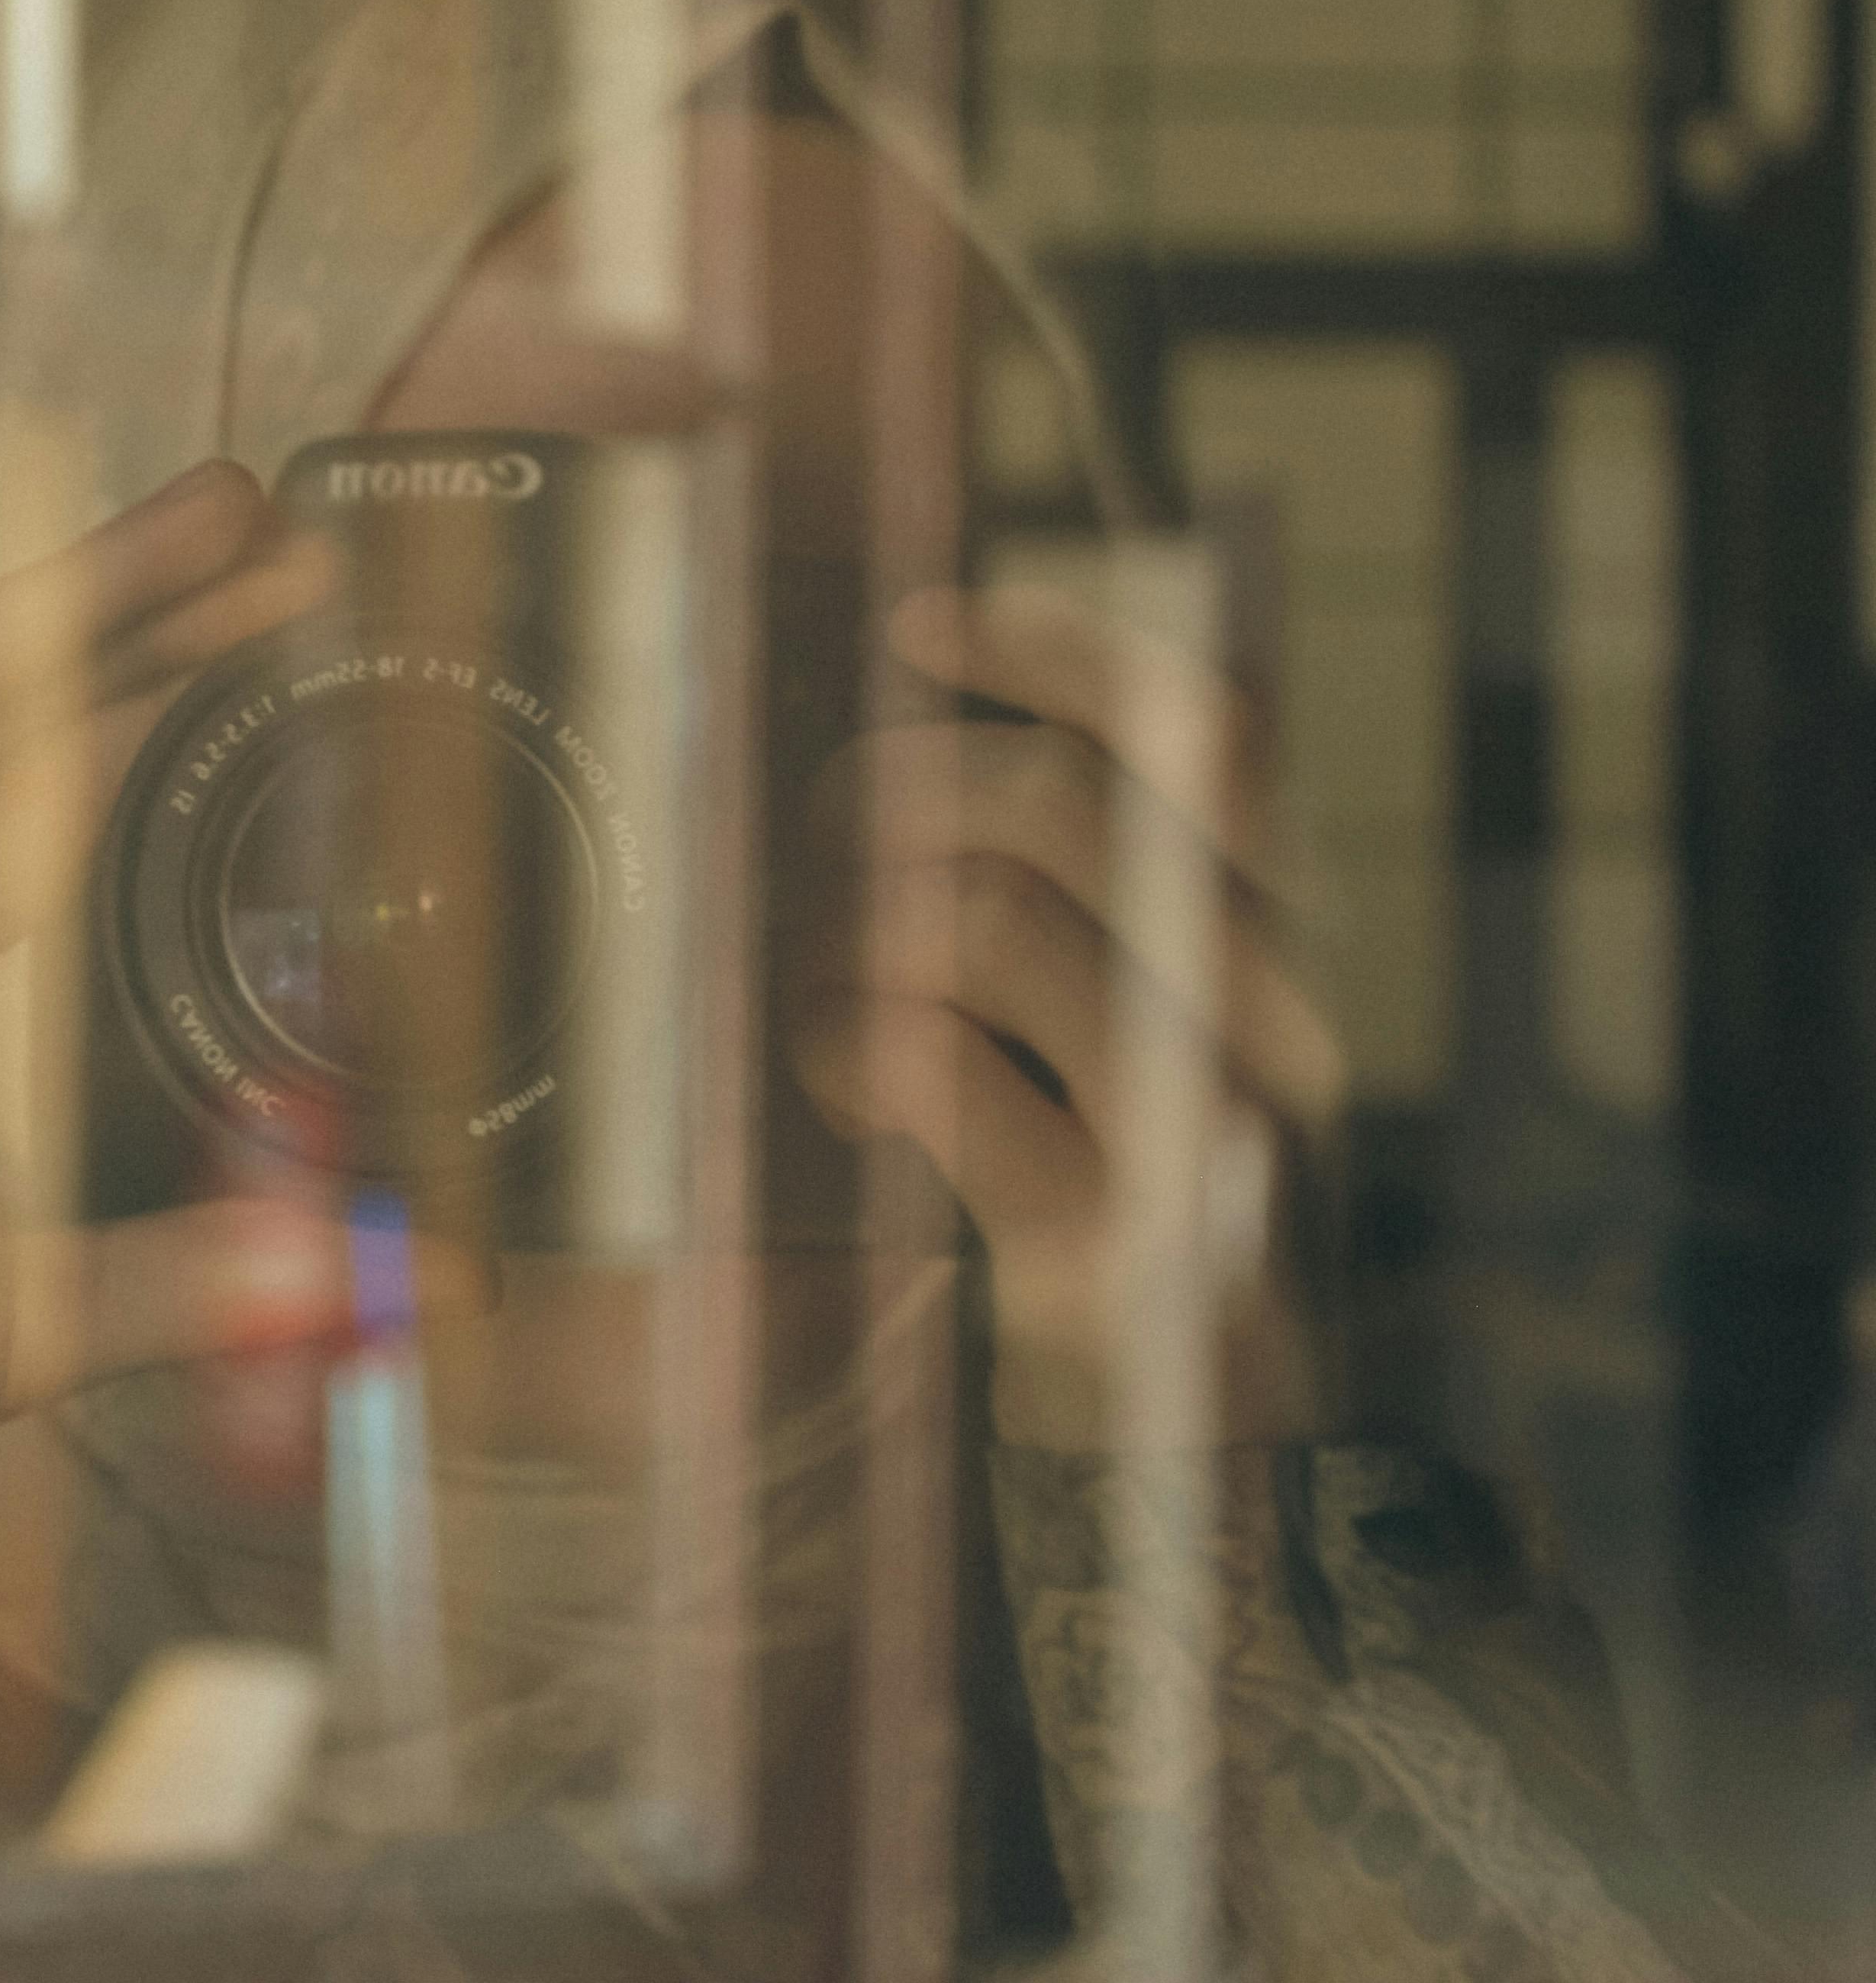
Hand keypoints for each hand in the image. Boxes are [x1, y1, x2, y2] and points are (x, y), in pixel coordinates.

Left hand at [786, 586, 1342, 1443]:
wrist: (1196, 1468)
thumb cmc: (1116, 1209)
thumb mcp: (1128, 1035)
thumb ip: (1077, 900)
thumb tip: (912, 730)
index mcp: (1276, 947)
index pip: (1202, 733)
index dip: (1061, 648)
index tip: (920, 624)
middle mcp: (1271, 1021)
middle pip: (1059, 803)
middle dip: (895, 801)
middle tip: (816, 867)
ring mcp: (1195, 1136)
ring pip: (985, 922)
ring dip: (849, 939)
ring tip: (820, 999)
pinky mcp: (1105, 1248)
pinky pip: (932, 1067)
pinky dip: (847, 1053)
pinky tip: (840, 1092)